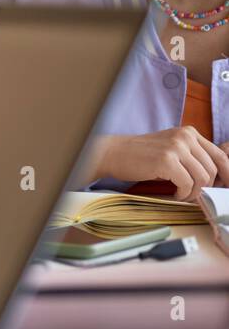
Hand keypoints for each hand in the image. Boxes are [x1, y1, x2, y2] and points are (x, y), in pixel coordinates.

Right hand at [93, 127, 228, 199]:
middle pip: (213, 169)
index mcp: (189, 133)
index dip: (226, 174)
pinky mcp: (166, 160)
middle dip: (206, 187)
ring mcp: (176, 147)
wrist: (112, 154)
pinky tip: (173, 194)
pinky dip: (183, 194)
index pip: (220, 155)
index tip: (223, 187)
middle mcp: (185, 137)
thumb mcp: (170, 148)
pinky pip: (187, 184)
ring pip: (203, 178)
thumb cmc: (139, 156)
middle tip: (193, 195)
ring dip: (193, 193)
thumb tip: (214, 177)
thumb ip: (191, 156)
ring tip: (181, 195)